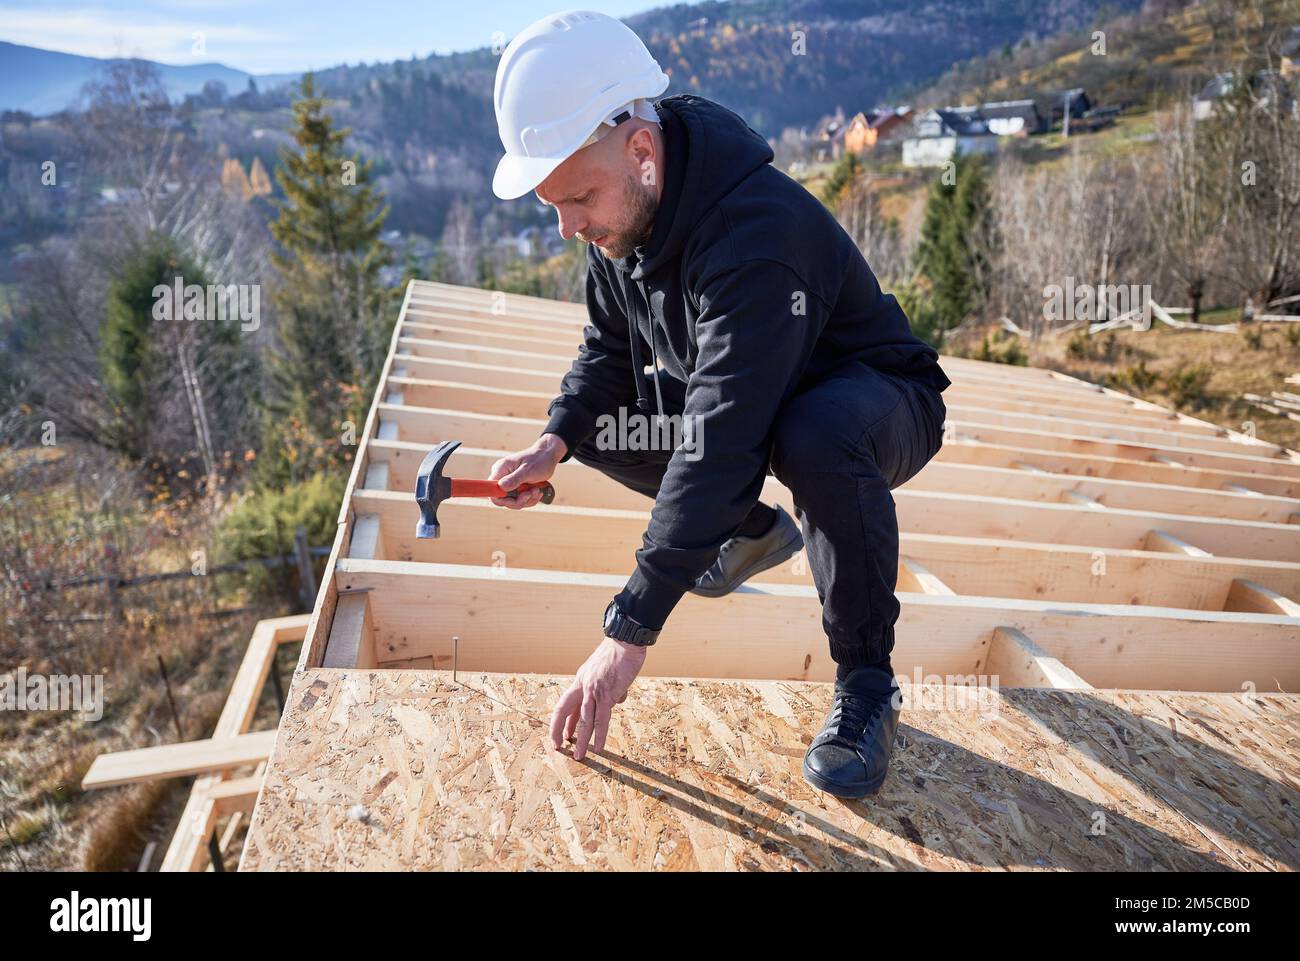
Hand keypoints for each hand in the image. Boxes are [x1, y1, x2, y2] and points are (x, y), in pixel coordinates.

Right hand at [487, 434, 566, 508]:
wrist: (548, 456)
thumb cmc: (539, 460)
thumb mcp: (528, 470)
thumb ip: (514, 479)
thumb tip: (501, 487)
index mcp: (501, 469)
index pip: (491, 489)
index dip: (501, 498)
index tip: (516, 499)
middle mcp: (502, 477)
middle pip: (503, 499)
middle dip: (519, 500)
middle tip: (532, 492)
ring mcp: (509, 483)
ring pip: (512, 501)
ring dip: (527, 499)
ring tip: (537, 490)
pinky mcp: (516, 487)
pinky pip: (519, 500)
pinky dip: (529, 499)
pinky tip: (537, 491)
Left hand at [549, 636, 646, 760]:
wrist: (626, 641)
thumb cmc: (620, 653)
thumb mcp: (607, 670)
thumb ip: (609, 687)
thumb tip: (617, 699)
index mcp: (581, 678)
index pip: (568, 704)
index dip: (563, 721)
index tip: (562, 735)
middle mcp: (582, 685)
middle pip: (564, 711)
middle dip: (558, 730)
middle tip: (557, 747)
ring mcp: (593, 690)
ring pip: (584, 721)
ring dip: (581, 740)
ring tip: (579, 756)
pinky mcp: (607, 695)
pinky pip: (601, 720)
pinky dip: (599, 735)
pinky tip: (598, 747)